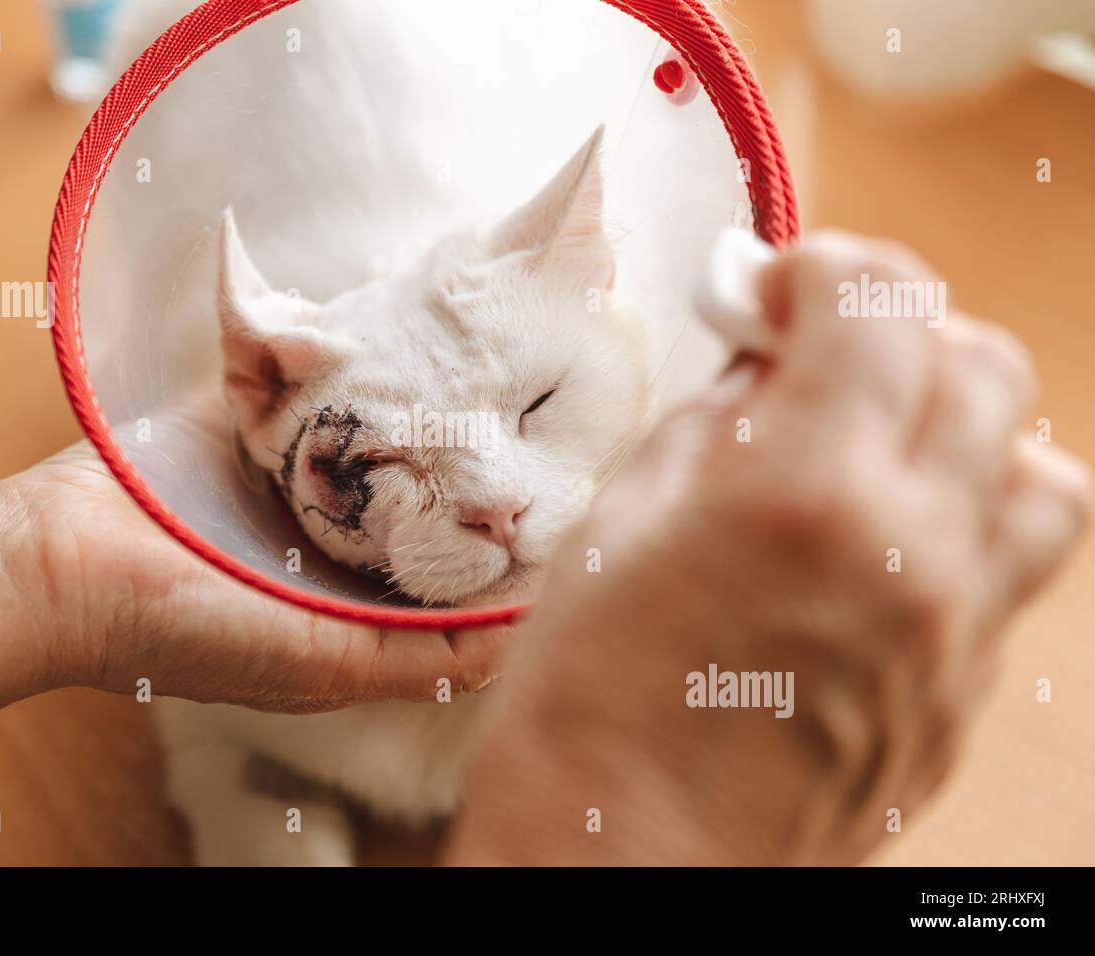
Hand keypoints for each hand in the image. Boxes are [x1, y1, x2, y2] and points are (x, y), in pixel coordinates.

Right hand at [0, 384, 508, 825]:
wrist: (50, 562)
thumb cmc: (178, 626)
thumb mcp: (311, 661)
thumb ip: (410, 657)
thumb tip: (517, 641)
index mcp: (344, 608)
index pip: (446, 581)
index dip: (502, 551)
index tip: (556, 507)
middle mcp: (324, 547)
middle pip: (421, 506)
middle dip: (473, 475)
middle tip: (533, 424)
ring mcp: (288, 483)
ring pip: (376, 444)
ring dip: (421, 418)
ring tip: (484, 377)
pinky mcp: (250, 429)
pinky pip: (313, 394)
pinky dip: (351, 374)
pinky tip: (399, 346)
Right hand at [448, 232, 1089, 864]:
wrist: (621, 868)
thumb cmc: (584, 712)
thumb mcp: (616, 527)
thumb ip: (713, 423)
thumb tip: (765, 362)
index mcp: (810, 498)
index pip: (881, 305)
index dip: (825, 269)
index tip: (780, 288)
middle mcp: (917, 559)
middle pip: (986, 368)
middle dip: (903, 328)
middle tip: (822, 354)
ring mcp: (957, 639)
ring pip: (1042, 472)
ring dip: (968, 426)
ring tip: (881, 444)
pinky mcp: (961, 701)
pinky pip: (1013, 574)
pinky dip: (965, 522)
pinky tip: (879, 543)